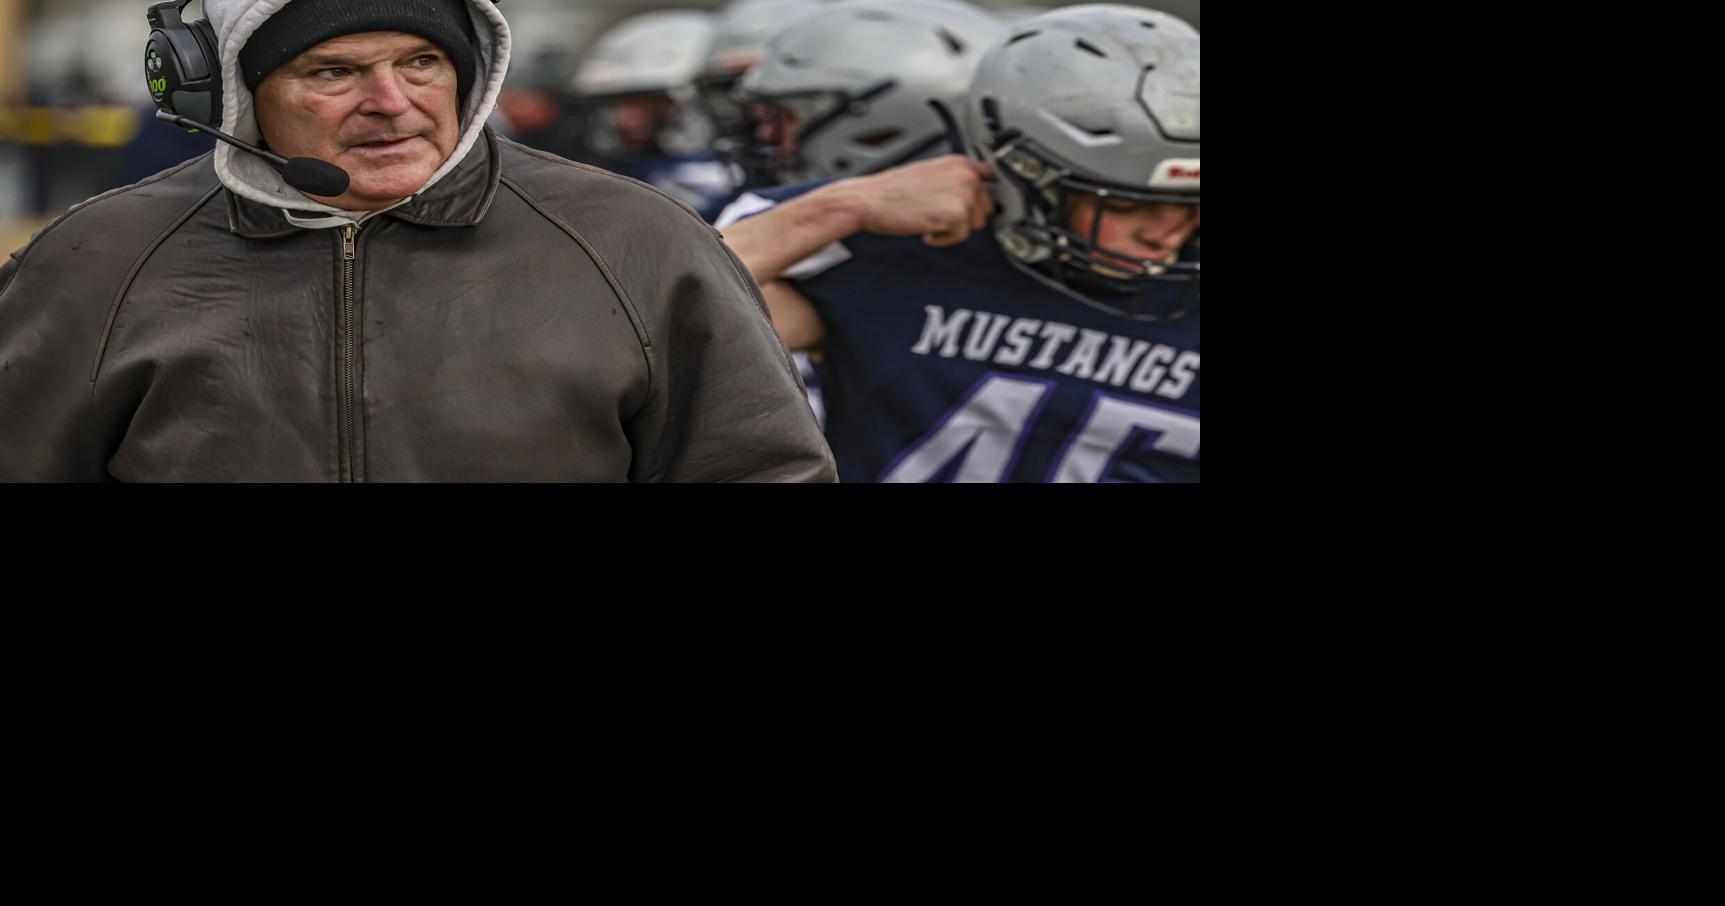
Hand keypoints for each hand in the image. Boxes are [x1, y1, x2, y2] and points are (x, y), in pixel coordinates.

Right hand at [837, 154, 996, 246]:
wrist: (870, 200)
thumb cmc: (891, 190)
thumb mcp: (929, 173)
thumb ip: (954, 180)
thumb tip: (971, 193)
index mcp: (959, 162)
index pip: (992, 177)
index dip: (986, 194)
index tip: (983, 203)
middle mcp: (966, 175)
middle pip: (986, 207)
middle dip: (966, 216)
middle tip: (940, 216)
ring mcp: (963, 195)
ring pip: (976, 223)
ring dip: (955, 228)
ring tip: (931, 220)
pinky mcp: (956, 215)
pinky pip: (961, 236)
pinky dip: (944, 239)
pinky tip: (927, 229)